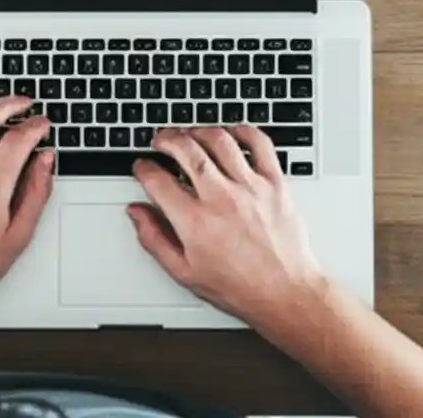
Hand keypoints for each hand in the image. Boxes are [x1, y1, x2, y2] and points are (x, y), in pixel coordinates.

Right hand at [128, 126, 325, 329]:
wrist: (285, 292)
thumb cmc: (240, 286)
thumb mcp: (185, 272)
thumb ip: (155, 239)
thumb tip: (137, 213)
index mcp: (195, 223)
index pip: (158, 181)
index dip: (144, 168)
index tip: (143, 166)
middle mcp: (222, 199)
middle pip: (186, 150)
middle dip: (167, 139)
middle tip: (161, 141)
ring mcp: (251, 188)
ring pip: (220, 141)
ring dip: (199, 131)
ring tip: (191, 135)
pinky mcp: (276, 184)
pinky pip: (260, 144)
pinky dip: (244, 131)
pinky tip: (232, 133)